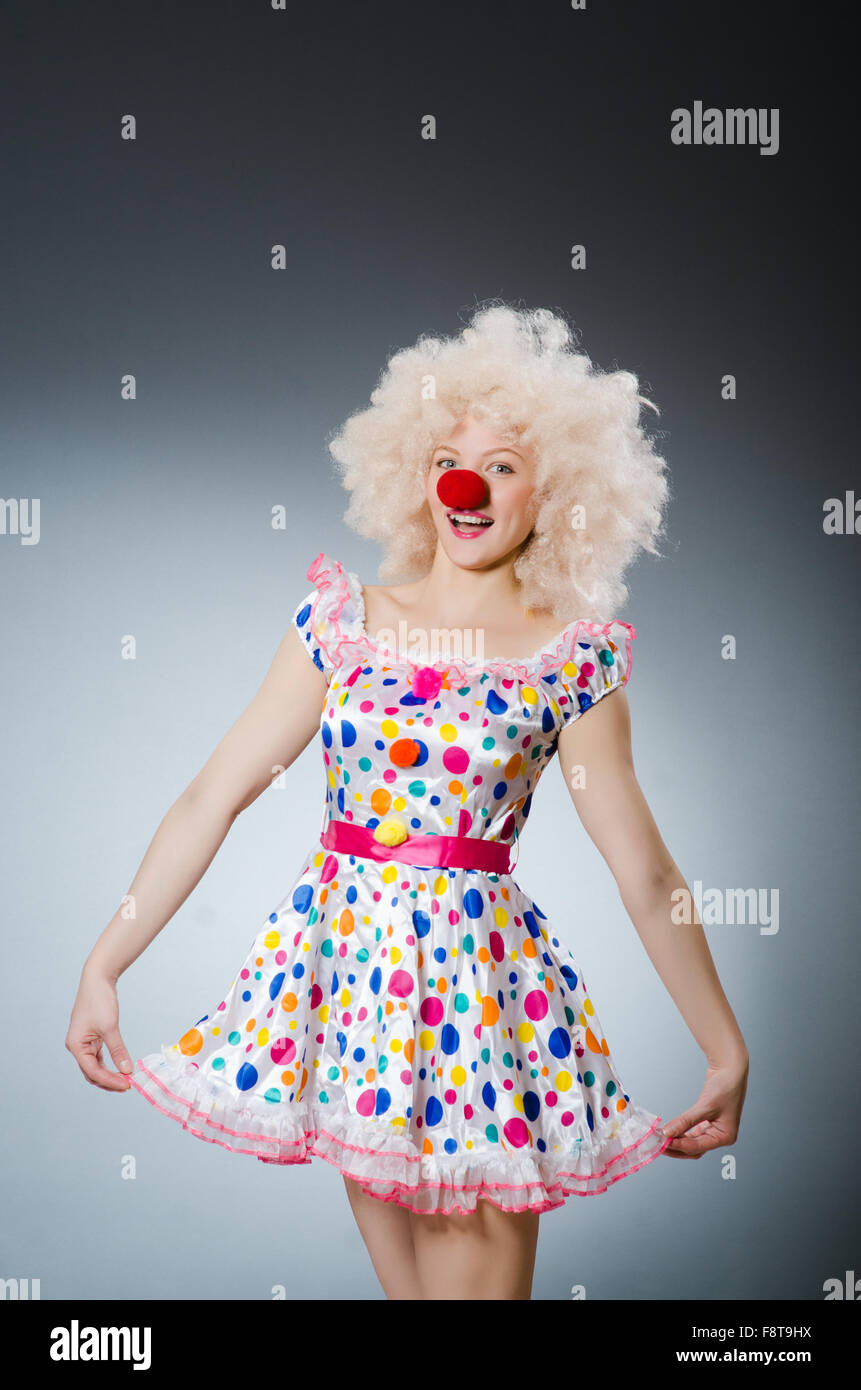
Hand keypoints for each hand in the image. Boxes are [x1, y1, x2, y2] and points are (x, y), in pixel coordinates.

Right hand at [65, 968, 133, 1091]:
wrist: (97, 979)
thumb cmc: (99, 1000)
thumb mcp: (110, 1027)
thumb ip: (118, 1050)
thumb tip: (127, 1070)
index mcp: (76, 1046)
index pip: (93, 1072)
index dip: (110, 1080)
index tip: (127, 1085)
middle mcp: (77, 1046)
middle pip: (92, 1073)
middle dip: (109, 1081)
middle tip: (128, 1085)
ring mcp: (83, 1043)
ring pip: (95, 1067)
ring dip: (109, 1074)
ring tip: (126, 1080)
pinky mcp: (91, 1038)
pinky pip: (99, 1057)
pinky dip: (109, 1064)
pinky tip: (121, 1067)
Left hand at [661, 1052, 748, 1158]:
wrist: (730, 1068)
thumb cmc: (726, 1086)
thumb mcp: (705, 1106)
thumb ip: (686, 1121)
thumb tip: (668, 1133)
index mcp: (725, 1136)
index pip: (698, 1147)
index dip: (680, 1145)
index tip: (664, 1143)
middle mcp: (720, 1135)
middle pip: (694, 1148)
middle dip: (677, 1147)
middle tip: (659, 1145)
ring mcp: (713, 1129)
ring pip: (692, 1141)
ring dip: (677, 1140)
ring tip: (661, 1139)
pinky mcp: (706, 1120)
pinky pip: (691, 1132)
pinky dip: (681, 1132)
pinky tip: (670, 1131)